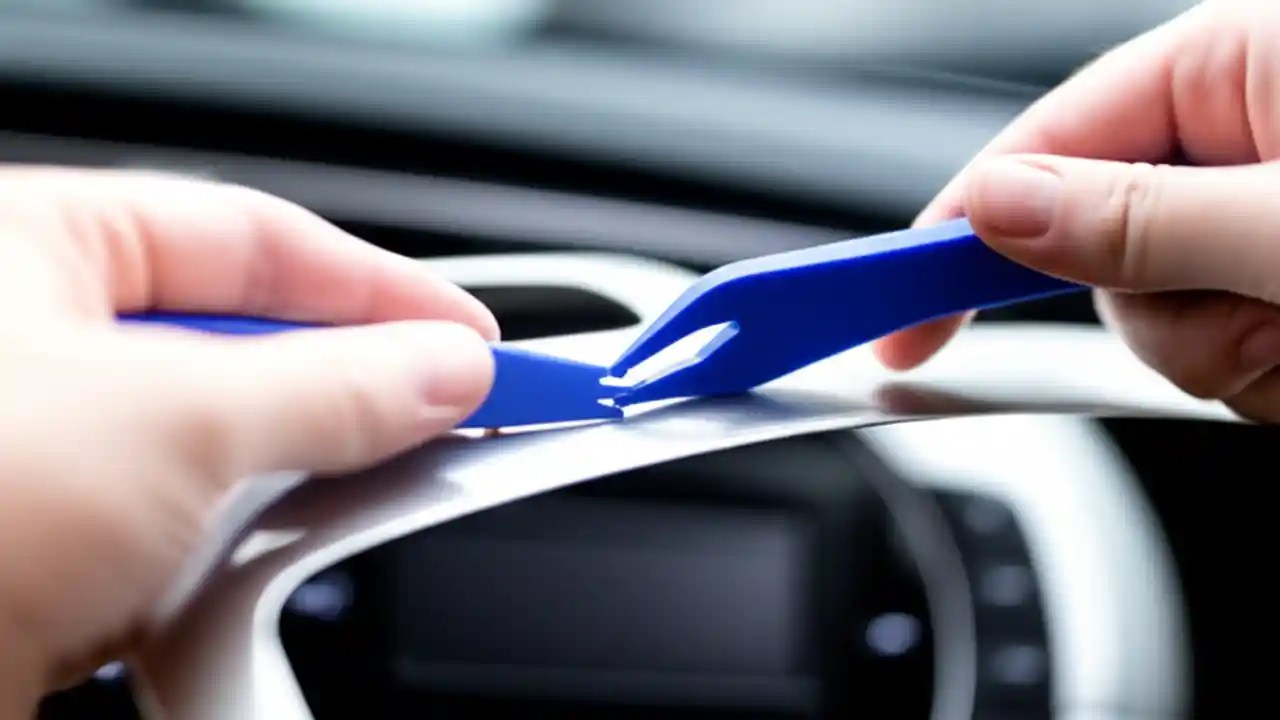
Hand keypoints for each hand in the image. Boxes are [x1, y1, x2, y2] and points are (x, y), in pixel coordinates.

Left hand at [0, 166, 497, 715]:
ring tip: (343, 501)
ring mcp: (34, 454)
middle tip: (442, 417)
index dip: (376, 287)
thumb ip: (335, 387)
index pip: (249, 240)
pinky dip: (222, 554)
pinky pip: (174, 531)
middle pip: (240, 347)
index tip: (467, 337)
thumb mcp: (177, 421)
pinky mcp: (40, 555)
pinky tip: (237, 576)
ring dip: (279, 485)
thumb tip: (441, 371)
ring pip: (212, 449)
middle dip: (340, 393)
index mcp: (28, 248)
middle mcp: (27, 343)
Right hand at [873, 0, 1279, 420]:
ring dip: (1225, 351)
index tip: (898, 305)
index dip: (966, 224)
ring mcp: (1264, 214)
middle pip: (1100, 248)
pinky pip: (1219, 352)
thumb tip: (994, 209)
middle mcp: (1245, 133)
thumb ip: (1137, 219)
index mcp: (1238, 63)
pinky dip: (1265, 373)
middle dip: (1161, 313)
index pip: (1053, 138)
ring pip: (1158, 317)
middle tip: (1255, 323)